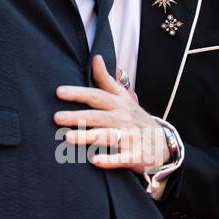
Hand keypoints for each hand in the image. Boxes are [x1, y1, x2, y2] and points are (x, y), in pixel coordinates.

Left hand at [55, 55, 170, 172]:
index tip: (58, 91)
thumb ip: (107, 79)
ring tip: (68, 138)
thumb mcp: (123, 96)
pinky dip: (110, 160)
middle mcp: (122, 119)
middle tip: (56, 117)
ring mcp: (130, 137)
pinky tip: (95, 161)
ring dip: (89, 137)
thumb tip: (96, 57)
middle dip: (77, 117)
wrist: (162, 143)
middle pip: (98, 116)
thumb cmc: (134, 117)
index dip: (78, 93)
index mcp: (118, 104)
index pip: (96, 95)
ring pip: (108, 136)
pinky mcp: (135, 156)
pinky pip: (122, 158)